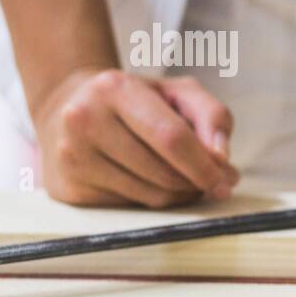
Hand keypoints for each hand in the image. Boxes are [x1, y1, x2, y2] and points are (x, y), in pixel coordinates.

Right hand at [31, 68, 238, 207]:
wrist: (69, 108)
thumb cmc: (135, 101)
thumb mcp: (177, 92)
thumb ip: (212, 115)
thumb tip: (221, 159)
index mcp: (114, 88)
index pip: (172, 137)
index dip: (205, 165)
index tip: (226, 180)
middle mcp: (85, 120)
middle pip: (164, 173)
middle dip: (197, 183)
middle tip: (212, 181)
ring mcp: (72, 157)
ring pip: (152, 196)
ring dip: (180, 195)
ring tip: (183, 178)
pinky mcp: (69, 189)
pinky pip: (132, 208)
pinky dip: (153, 200)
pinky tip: (151, 182)